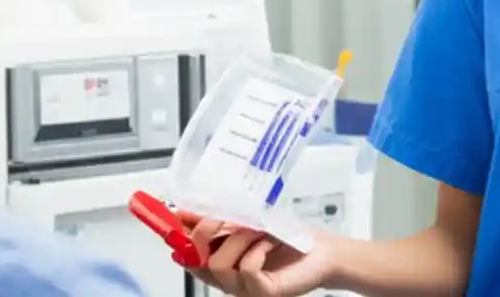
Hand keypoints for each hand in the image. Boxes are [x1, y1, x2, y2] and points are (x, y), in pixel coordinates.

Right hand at [179, 211, 336, 296]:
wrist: (322, 251)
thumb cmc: (288, 239)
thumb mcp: (248, 222)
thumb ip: (217, 219)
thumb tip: (185, 211)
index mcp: (221, 263)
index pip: (188, 256)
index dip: (179, 237)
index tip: (177, 216)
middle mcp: (229, 281)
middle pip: (196, 262)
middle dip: (206, 231)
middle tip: (224, 216)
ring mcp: (244, 290)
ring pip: (219, 264)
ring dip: (238, 237)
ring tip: (257, 230)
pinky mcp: (263, 293)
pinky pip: (247, 269)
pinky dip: (258, 248)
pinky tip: (270, 242)